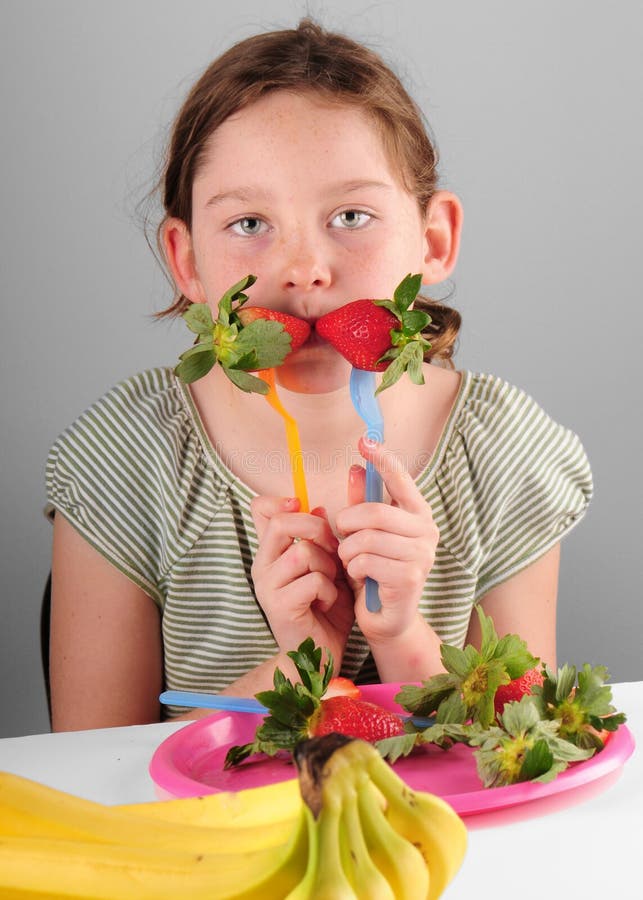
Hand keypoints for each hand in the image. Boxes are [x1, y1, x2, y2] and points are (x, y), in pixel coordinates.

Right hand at [250, 496, 354, 666]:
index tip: (303, 508)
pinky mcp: (278, 606)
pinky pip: (313, 581)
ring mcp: (267, 587)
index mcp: (271, 552)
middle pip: (281, 523)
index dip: (281, 500)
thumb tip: (317, 508)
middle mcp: (262, 566)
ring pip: (302, 552)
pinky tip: (327, 603)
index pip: (259, 509)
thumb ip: (322, 540)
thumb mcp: (329, 566)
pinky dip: (329, 591)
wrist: (320, 655)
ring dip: (328, 567)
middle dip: (317, 530)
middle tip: (333, 551)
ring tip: (330, 584)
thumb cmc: (327, 609)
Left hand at [336, 437, 438, 644]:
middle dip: (348, 523)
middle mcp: (427, 530)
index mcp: (418, 513)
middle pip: (374, 512)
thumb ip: (363, 502)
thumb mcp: (364, 533)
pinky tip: (361, 576)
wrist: (387, 618)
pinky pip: (366, 562)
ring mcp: (423, 554)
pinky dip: (353, 569)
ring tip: (352, 560)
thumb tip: (357, 467)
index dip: (382, 458)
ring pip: (366, 539)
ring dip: (348, 551)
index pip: (400, 478)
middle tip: (342, 535)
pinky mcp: (411, 577)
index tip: (364, 440)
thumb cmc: (376, 570)